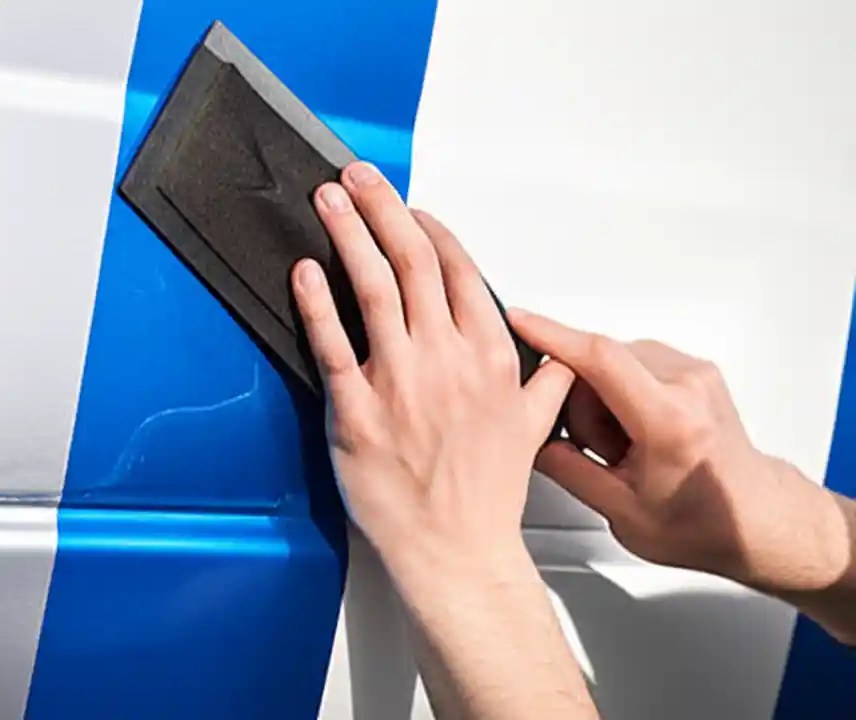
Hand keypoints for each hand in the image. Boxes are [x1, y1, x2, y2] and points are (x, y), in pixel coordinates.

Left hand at [291, 162, 571, 576]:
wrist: (456, 549)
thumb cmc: (487, 496)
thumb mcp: (532, 429)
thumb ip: (548, 383)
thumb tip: (562, 359)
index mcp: (490, 356)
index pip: (458, 271)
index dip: (431, 231)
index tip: (413, 210)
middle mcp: (446, 358)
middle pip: (412, 261)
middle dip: (383, 208)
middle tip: (359, 177)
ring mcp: (400, 380)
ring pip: (373, 286)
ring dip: (349, 233)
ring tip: (329, 200)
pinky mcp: (356, 408)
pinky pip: (332, 341)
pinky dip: (317, 299)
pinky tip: (306, 270)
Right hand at [510, 310, 848, 593]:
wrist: (756, 518)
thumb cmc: (704, 521)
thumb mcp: (622, 513)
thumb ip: (568, 470)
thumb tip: (529, 442)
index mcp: (671, 421)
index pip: (602, 359)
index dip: (553, 336)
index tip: (519, 320)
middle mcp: (688, 385)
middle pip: (599, 362)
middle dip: (581, 402)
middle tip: (602, 451)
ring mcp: (694, 372)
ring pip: (613, 360)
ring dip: (601, 399)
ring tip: (625, 446)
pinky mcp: (693, 368)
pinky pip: (632, 362)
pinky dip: (620, 393)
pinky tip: (634, 431)